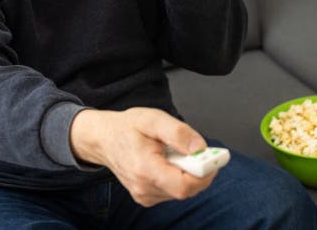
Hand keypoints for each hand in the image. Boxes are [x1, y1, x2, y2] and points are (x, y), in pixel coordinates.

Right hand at [69, 107, 216, 206]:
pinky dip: (178, 176)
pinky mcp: (147, 197)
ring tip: (175, 152)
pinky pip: (173, 190)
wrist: (103, 139)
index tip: (213, 158)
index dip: (204, 173)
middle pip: (186, 189)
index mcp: (145, 169)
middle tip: (197, 150)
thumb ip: (177, 132)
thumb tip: (200, 147)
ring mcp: (145, 195)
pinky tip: (169, 161)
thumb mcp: (152, 119)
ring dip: (188, 172)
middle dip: (198, 170)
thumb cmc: (126, 127)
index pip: (184, 186)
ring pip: (182, 191)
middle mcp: (144, 188)